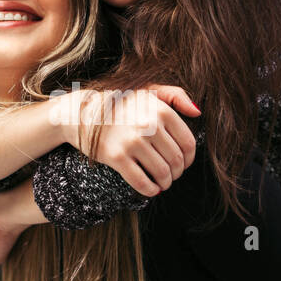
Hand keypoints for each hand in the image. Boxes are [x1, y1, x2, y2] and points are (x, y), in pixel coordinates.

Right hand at [66, 84, 199, 196]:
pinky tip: (151, 189)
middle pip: (176, 161)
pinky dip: (150, 190)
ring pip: (162, 173)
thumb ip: (175, 96)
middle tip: (171, 175)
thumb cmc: (120, 103)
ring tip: (162, 182)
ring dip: (165, 183)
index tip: (183, 164)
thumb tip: (198, 113)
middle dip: (177, 173)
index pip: (187, 143)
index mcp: (161, 110)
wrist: (83, 113)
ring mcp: (132, 142)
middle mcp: (149, 125)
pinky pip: (141, 181)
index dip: (189, 159)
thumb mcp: (148, 91)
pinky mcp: (117, 157)